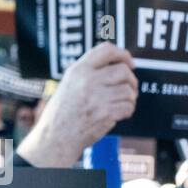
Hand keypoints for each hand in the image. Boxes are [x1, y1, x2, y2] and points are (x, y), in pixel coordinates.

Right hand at [15, 44, 137, 167]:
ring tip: (123, 102)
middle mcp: (88, 81)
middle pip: (123, 71)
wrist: (56, 137)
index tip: (129, 63)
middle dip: (131, 80)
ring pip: (128, 90)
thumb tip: (114, 64)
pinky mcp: (105, 113)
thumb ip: (87, 72)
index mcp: (78, 70)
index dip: (123, 55)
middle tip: (130, 87)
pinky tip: (120, 113)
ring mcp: (97, 97)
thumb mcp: (68, 83)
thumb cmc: (62, 112)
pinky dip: (128, 110)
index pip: (107, 50)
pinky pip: (128, 106)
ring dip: (130, 97)